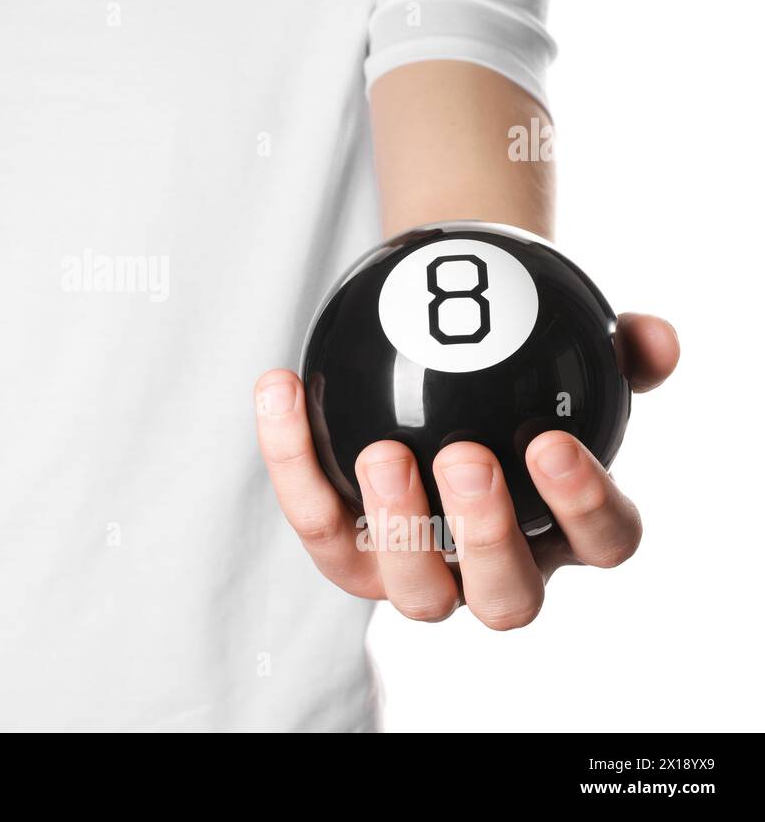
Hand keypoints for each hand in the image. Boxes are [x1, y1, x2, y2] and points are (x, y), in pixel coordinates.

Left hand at [253, 313, 678, 628]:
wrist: (437, 370)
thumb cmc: (518, 376)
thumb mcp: (570, 353)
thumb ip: (616, 349)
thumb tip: (653, 337)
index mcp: (566, 533)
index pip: (601, 542)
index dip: (585, 505)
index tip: (551, 440)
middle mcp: (496, 573)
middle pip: (505, 596)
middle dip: (487, 538)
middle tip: (463, 457)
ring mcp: (420, 576)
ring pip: (413, 590)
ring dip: (397, 525)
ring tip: (382, 449)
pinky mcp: (347, 557)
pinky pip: (318, 519)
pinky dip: (294, 457)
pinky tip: (281, 383)